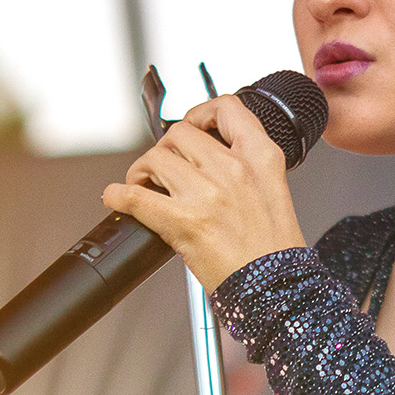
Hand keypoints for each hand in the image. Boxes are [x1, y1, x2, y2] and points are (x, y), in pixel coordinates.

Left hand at [103, 95, 306, 290]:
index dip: (201, 112)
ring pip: (155, 158)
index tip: (193, 124)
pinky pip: (135, 196)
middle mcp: (233, 169)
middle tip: (164, 167)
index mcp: (260, 158)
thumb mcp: (275, 190)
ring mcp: (207, 193)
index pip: (226, 107)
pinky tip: (118, 199)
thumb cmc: (275, 250)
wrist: (276, 287)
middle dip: (166, 148)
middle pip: (180, 133)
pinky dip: (118, 196)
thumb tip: (209, 154)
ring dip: (143, 171)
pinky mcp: (182, 221)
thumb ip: (247, 166)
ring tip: (144, 185)